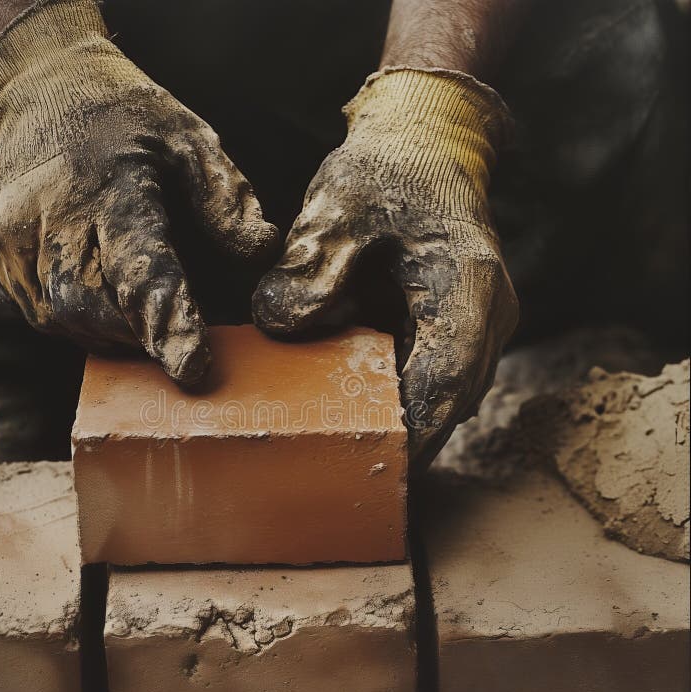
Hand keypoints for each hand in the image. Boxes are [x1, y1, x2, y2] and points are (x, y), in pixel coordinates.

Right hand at [0, 0, 275, 383]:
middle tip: (177, 338)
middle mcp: (52, 217)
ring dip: (112, 333)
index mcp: (110, 186)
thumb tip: (262, 253)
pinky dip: (83, 323)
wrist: (35, 86)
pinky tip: (111, 309)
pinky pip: (42, 313)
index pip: (140, 268)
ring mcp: (14, 239)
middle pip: (93, 306)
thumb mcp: (189, 139)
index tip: (193, 368)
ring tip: (144, 319)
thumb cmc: (126, 118)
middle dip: (139, 335)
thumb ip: (225, 199)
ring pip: (63, 318)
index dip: (167, 322)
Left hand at [252, 68, 517, 461]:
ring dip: (396, 416)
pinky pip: (427, 375)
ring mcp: (476, 325)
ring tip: (340, 444)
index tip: (376, 471)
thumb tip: (280, 324)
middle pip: (448, 400)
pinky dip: (391, 391)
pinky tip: (346, 399)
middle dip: (401, 436)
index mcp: (469, 286)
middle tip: (343, 471)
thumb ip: (313, 264)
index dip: (414, 433)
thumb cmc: (390, 168)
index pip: (446, 381)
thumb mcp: (342, 204)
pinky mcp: (454, 328)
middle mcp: (486, 315)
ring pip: (440, 394)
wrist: (424, 144)